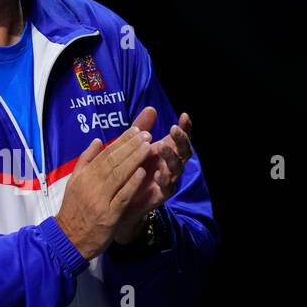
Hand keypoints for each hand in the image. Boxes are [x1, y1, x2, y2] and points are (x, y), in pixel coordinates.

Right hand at [54, 126, 152, 260]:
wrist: (68, 238)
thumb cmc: (74, 210)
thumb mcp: (74, 182)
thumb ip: (86, 161)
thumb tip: (98, 141)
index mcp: (84, 176)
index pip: (105, 154)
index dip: (122, 141)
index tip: (136, 130)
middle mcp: (91, 185)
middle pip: (113, 161)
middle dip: (131, 146)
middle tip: (147, 134)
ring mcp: (100, 200)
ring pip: (118, 175)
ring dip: (134, 159)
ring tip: (148, 147)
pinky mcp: (108, 216)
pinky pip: (122, 197)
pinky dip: (132, 184)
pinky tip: (142, 172)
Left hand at [113, 107, 193, 244]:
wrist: (120, 199)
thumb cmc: (130, 169)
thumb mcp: (133, 146)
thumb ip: (142, 128)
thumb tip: (151, 108)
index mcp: (166, 150)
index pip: (180, 137)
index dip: (185, 127)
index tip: (184, 115)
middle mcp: (171, 164)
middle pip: (184, 150)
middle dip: (181, 140)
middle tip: (173, 129)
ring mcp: (169, 179)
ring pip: (177, 167)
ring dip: (171, 156)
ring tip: (162, 146)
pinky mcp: (161, 195)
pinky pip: (167, 187)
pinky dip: (164, 180)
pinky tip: (158, 173)